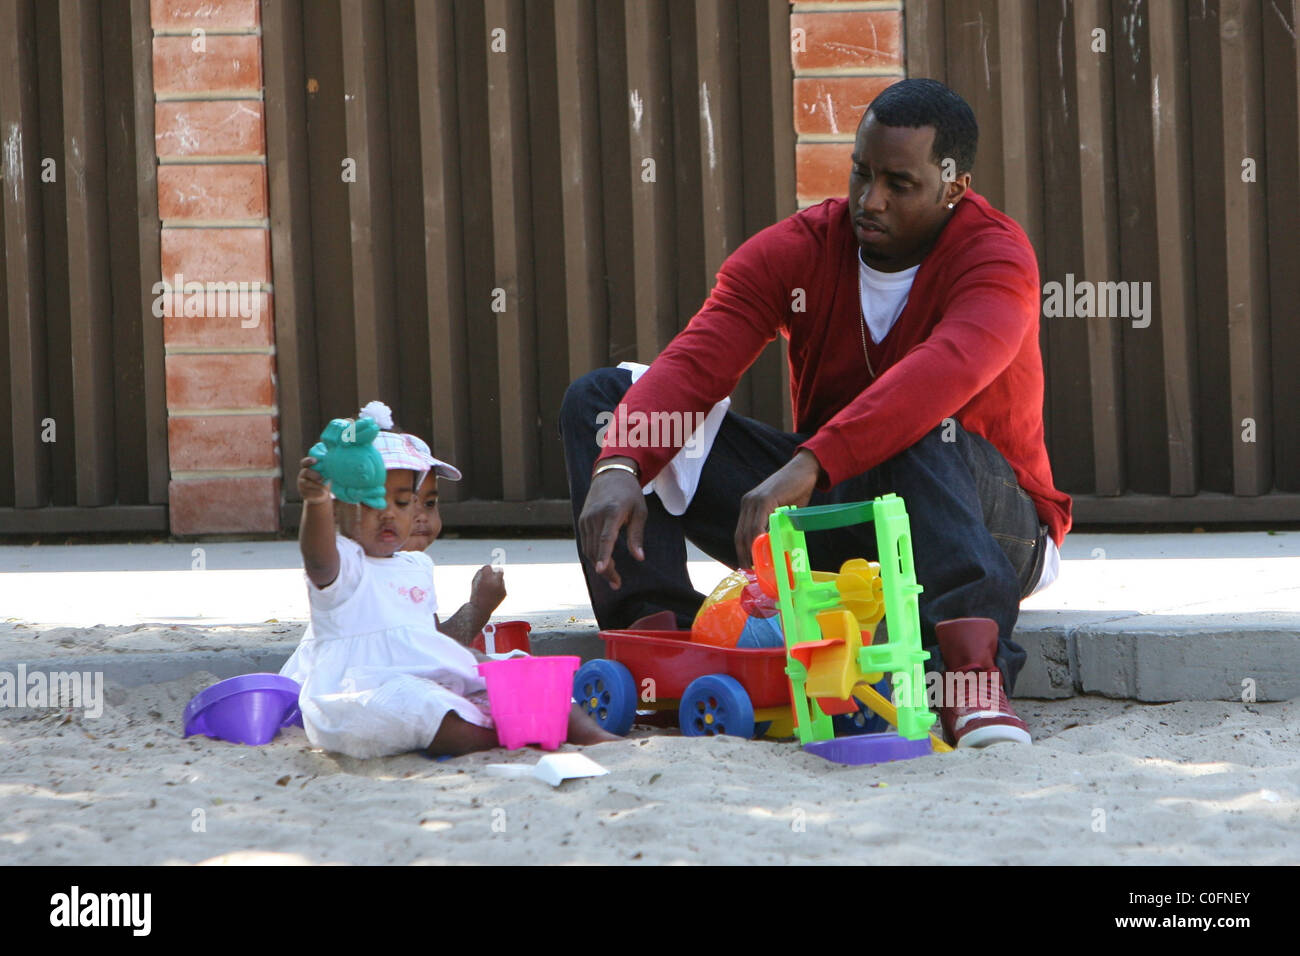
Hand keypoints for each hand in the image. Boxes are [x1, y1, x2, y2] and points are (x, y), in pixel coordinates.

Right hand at [298, 456, 330, 503]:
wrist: (322, 494)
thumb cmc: (325, 479)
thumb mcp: (326, 473)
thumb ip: (328, 467)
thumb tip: (338, 460)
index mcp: (308, 467)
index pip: (305, 462)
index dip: (309, 460)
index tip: (316, 460)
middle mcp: (303, 475)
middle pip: (305, 472)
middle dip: (313, 474)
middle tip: (320, 477)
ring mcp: (302, 484)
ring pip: (306, 483)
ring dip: (316, 485)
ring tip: (324, 488)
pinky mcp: (304, 493)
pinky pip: (308, 492)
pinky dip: (316, 492)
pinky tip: (323, 493)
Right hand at [469, 565, 506, 614]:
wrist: (480, 609)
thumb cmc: (475, 595)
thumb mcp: (474, 582)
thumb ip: (481, 572)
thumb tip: (488, 568)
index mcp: (486, 578)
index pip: (489, 567)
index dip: (486, 569)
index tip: (484, 572)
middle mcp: (495, 582)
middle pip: (500, 570)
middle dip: (496, 571)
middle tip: (492, 575)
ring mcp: (501, 588)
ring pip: (501, 579)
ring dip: (497, 581)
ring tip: (490, 590)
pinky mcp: (505, 593)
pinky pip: (503, 586)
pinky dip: (498, 588)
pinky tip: (493, 595)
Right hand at [578, 458, 646, 589]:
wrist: (610, 475)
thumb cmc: (629, 494)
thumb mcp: (640, 512)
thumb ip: (637, 536)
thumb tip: (640, 558)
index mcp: (612, 512)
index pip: (605, 538)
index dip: (604, 555)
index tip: (602, 570)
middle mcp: (595, 516)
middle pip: (596, 548)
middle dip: (605, 569)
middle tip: (617, 584)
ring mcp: (586, 519)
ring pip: (588, 549)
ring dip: (599, 565)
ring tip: (614, 578)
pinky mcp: (582, 521)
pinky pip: (585, 543)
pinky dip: (593, 555)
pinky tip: (605, 564)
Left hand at [734, 449, 821, 566]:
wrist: (805, 469)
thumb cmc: (797, 490)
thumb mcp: (782, 512)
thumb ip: (775, 526)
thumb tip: (775, 548)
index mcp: (749, 506)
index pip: (740, 533)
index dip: (741, 551)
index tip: (746, 567)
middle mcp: (748, 503)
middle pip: (741, 535)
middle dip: (745, 555)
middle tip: (752, 572)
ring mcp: (754, 500)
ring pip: (748, 531)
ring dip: (752, 551)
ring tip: (759, 566)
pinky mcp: (765, 499)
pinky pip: (759, 524)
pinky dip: (760, 539)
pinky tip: (765, 550)